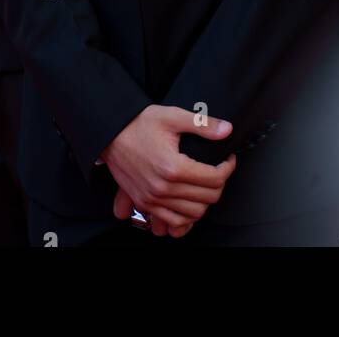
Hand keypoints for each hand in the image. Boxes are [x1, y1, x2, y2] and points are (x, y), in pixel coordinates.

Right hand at [102, 105, 236, 235]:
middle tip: (219, 169)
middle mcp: (163, 188)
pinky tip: (190, 199)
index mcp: (173, 167)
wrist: (110, 133)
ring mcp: (152, 200)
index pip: (215, 178)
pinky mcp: (145, 204)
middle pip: (207, 198)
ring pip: (193, 214)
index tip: (227, 158)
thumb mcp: (172, 116)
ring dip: (205, 201)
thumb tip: (227, 130)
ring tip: (206, 183)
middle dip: (220, 183)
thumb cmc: (139, 123)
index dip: (228, 167)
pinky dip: (187, 216)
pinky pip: (173, 221)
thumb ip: (202, 124)